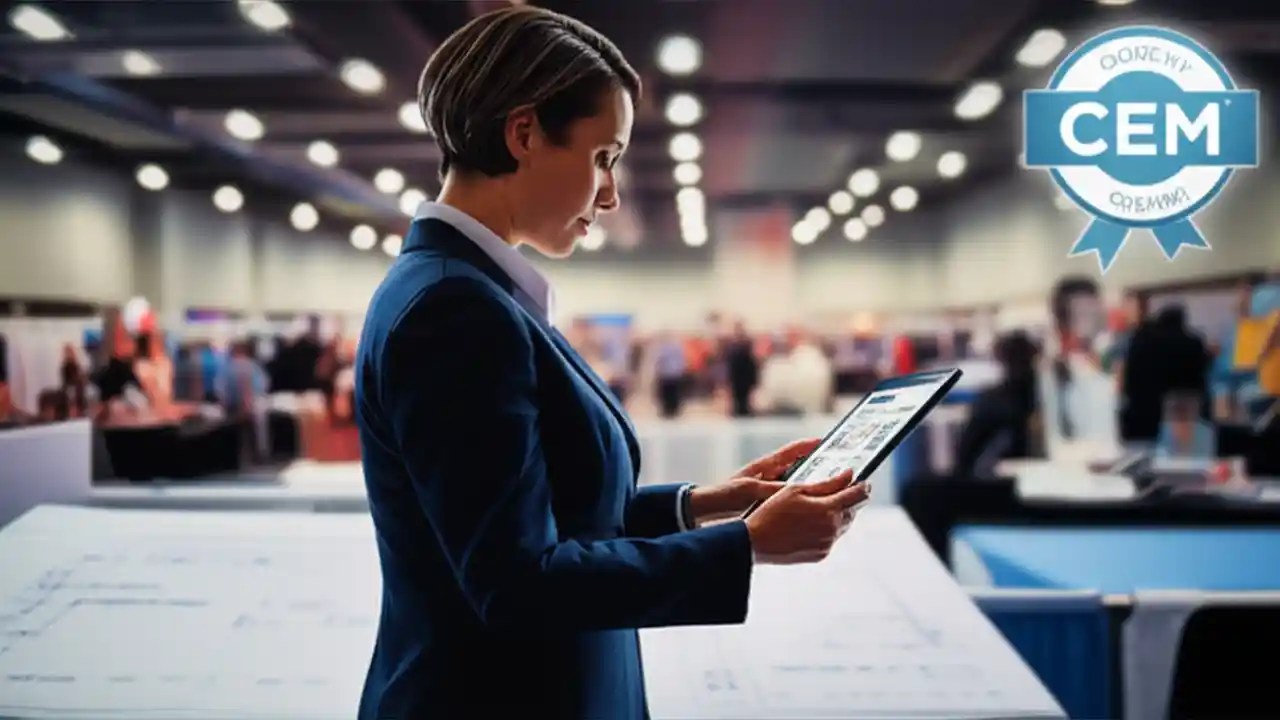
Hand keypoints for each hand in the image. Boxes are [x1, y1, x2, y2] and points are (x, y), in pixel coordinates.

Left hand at [688, 438, 821, 522]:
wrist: (707, 510)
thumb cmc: (727, 494)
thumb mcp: (754, 490)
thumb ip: (778, 488)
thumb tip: (803, 488)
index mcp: (768, 464)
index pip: (795, 449)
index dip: (812, 445)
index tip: (830, 443)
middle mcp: (771, 473)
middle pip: (801, 466)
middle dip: (819, 468)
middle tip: (840, 471)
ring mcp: (769, 487)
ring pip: (798, 484)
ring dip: (812, 487)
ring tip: (833, 492)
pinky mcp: (767, 501)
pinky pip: (790, 499)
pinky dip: (801, 502)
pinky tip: (812, 510)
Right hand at [742, 469, 868, 564]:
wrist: (754, 542)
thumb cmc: (771, 512)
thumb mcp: (796, 490)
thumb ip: (827, 484)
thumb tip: (848, 475)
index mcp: (828, 510)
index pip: (857, 495)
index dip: (862, 486)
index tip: (863, 481)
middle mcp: (832, 529)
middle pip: (852, 511)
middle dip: (850, 501)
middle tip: (842, 492)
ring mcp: (827, 544)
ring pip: (843, 526)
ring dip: (839, 515)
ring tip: (823, 507)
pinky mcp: (821, 554)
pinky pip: (832, 538)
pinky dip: (828, 529)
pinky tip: (812, 523)